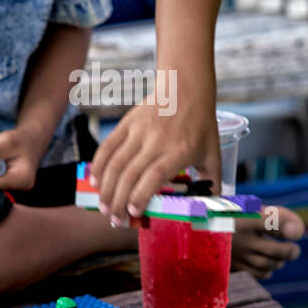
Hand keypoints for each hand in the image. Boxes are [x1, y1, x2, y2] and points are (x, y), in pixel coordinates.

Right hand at [91, 102, 220, 225]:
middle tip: (115, 220)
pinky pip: (108, 147)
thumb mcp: (212, 154)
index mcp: (180, 150)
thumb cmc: (201, 125)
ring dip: (106, 189)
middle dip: (119, 201)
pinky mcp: (127, 123)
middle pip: (130, 174)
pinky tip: (95, 182)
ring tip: (104, 208)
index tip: (134, 213)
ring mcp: (139, 131)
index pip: (154, 175)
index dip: (140, 195)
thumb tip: (211, 208)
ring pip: (115, 163)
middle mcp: (157, 141)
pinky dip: (98, 166)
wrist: (186, 88)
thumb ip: (212, 181)